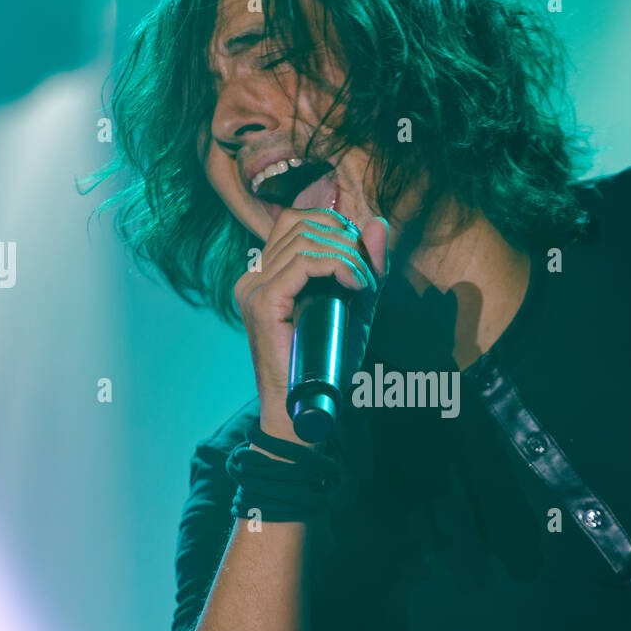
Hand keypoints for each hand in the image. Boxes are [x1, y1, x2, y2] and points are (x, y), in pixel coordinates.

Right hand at [234, 161, 389, 443]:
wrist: (307, 408)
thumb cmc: (328, 364)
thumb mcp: (355, 306)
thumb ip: (367, 266)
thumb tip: (378, 223)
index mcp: (266, 276)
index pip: (294, 221)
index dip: (333, 225)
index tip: (359, 256)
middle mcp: (253, 278)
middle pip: (300, 224)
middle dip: (344, 239)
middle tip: (366, 273)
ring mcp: (253, 289)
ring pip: (305, 240)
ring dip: (346, 256)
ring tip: (362, 285)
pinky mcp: (262, 302)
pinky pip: (304, 263)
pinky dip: (338, 266)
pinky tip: (354, 285)